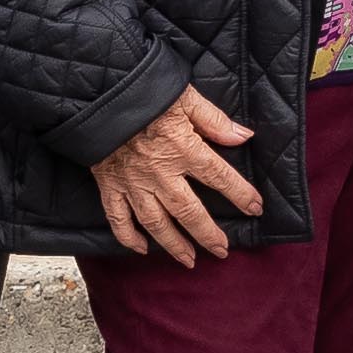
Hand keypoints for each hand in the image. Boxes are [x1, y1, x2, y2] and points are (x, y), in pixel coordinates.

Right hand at [90, 85, 263, 268]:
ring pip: (157, 223)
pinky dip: (128, 237)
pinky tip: (142, 249)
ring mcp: (134, 183)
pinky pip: (118, 219)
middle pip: (189, 213)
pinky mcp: (110, 186)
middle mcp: (161, 173)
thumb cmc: (144, 92)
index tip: (255, 208)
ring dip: (174, 244)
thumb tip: (244, 136)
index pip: (220, 177)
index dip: (241, 194)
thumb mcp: (185, 97)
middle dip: (208, 234)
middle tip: (222, 251)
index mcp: (183, 149)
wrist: (97, 94)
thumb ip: (215, 119)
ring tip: (190, 260)